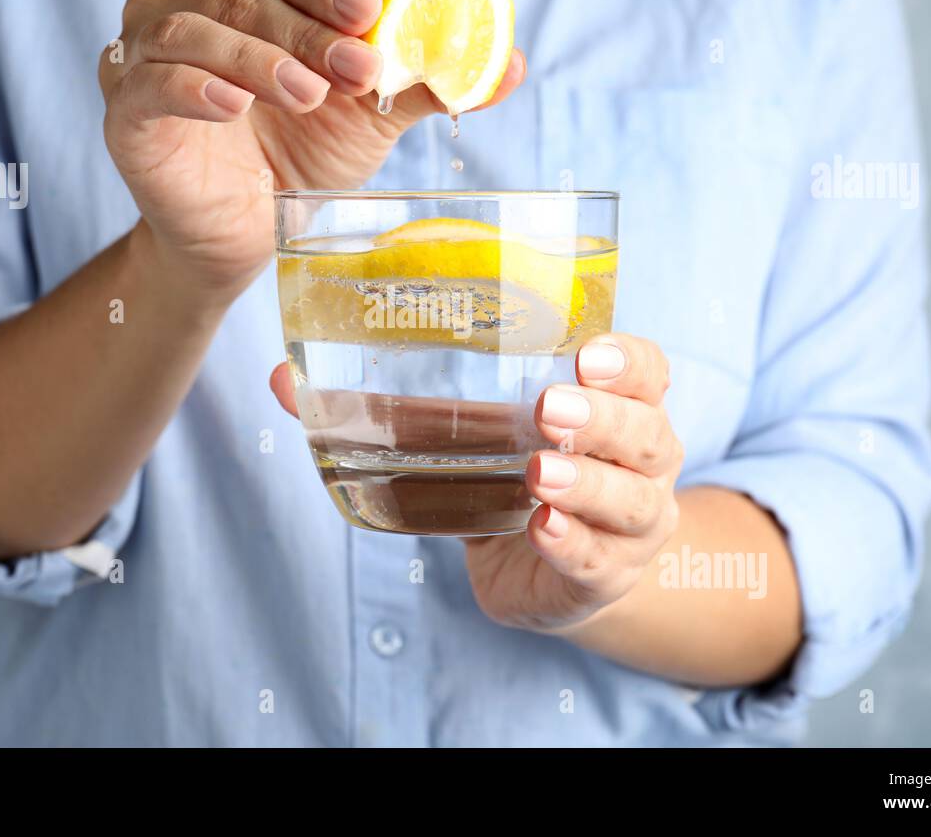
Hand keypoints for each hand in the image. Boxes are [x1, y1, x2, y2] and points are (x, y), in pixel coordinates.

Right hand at [99, 0, 525, 302]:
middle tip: (356, 71)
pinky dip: (193, 87)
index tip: (371, 12)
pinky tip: (232, 106)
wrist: (245, 239)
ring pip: (193, 29)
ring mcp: (145, 57)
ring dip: (257, 58)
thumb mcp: (367, 118)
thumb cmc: (298, 162)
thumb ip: (424, 84)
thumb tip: (513, 64)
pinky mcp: (124, 113)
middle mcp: (185, 6)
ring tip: (306, 96)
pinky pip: (149, 84)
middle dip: (305, 31)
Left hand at [267, 333, 683, 631]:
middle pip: (647, 432)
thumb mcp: (469, 440)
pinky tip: (542, 530)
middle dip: (602, 418)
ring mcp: (632, 524)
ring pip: (634, 500)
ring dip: (589, 484)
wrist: (554, 574)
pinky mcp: (605, 576)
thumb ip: (390, 410)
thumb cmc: (513, 484)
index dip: (625, 360)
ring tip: (539, 475)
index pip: (646, 371)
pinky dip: (573, 545)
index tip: (584, 353)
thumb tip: (282, 382)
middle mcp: (639, 462)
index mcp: (614, 408)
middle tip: (548, 410)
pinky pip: (600, 561)